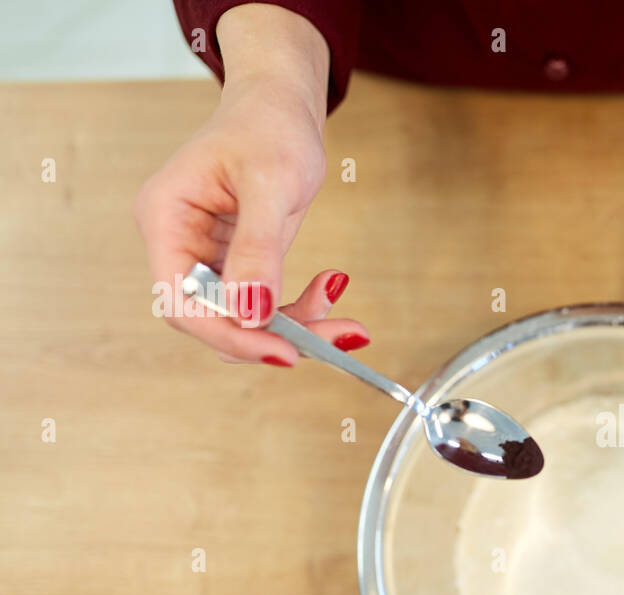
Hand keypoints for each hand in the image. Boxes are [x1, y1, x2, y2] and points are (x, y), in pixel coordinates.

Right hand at [134, 5, 364, 362]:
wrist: (280, 102)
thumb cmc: (269, 125)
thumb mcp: (270, 183)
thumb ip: (257, 249)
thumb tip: (250, 313)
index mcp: (165, 220)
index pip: (181, 303)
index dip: (231, 334)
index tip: (286, 350)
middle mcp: (178, 244)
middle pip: (215, 319)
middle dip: (276, 335)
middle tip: (339, 334)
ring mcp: (206, 256)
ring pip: (243, 319)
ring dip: (296, 326)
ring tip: (347, 317)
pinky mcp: (237, 262)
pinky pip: (262, 304)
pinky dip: (301, 308)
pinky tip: (333, 284)